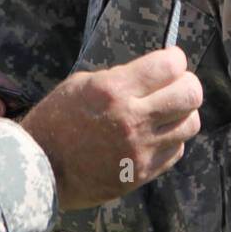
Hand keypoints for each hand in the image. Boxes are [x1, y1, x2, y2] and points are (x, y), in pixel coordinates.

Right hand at [20, 47, 202, 210]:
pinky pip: (176, 150)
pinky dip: (170, 139)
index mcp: (114, 91)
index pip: (170, 65)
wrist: (39, 168)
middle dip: (187, 84)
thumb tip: (155, 74)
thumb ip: (122, 78)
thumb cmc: (56, 120)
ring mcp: (140, 149)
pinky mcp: (142, 173)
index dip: (174, 58)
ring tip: (165, 112)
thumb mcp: (82, 85)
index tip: (171, 60)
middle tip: (176, 84)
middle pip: (191, 94)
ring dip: (182, 113)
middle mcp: (132, 119)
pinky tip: (153, 135)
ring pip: (190, 124)